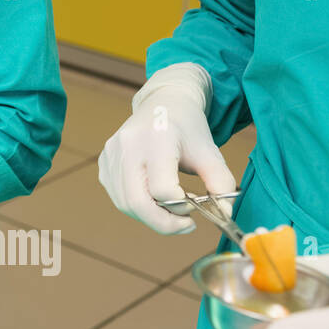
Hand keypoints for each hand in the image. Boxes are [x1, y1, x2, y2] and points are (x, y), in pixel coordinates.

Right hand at [98, 63, 237, 234]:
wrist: (163, 103)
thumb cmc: (188, 129)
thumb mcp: (211, 153)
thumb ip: (221, 184)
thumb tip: (224, 215)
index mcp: (156, 138)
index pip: (162, 190)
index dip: (181, 208)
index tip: (196, 209)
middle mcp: (128, 145)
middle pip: (137, 202)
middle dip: (163, 223)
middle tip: (183, 225)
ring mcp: (111, 153)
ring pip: (125, 203)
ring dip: (150, 216)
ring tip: (170, 208)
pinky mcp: (104, 161)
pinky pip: (117, 196)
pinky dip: (137, 205)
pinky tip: (154, 197)